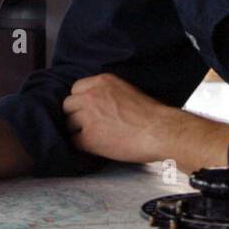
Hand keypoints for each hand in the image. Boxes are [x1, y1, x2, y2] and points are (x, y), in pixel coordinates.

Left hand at [62, 73, 177, 162]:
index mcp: (102, 82)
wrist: (160, 131)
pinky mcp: (89, 138)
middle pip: (68, 105)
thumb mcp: (127, 90)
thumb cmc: (152, 114)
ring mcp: (88, 117)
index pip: (76, 89)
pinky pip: (74, 142)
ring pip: (68, 124)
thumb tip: (98, 104)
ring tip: (94, 136)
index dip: (81, 101)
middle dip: (76, 115)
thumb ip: (108, 93)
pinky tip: (96, 146)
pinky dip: (82, 145)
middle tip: (88, 124)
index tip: (88, 110)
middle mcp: (91, 96)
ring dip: (77, 130)